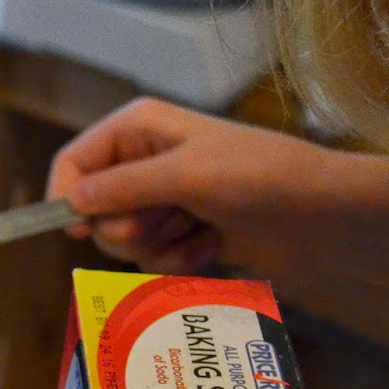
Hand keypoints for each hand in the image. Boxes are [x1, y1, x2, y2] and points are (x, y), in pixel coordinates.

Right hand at [46, 97, 331, 276]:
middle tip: (166, 221)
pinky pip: (150, 259)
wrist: (322, 217)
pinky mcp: (181, 232)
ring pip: (121, 241)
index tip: (76, 230)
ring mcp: (163, 199)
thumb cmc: (259, 178)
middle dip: (126, 228)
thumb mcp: (185, 175)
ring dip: (157, 246)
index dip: (67, 197)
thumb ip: (122, 188)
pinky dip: (178, 259)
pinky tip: (210, 247)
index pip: (73, 162)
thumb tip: (70, 203)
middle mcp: (145, 161)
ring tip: (198, 231)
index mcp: (139, 128)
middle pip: (93, 210)